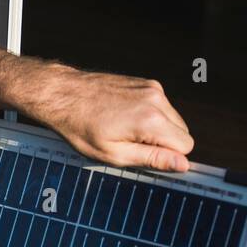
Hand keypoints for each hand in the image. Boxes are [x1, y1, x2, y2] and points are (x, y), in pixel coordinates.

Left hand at [29, 65, 193, 172]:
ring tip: (123, 128)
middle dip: (163, 142)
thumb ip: (152, 159)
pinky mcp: (145, 82)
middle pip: (182, 131)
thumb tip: (182, 165)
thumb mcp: (113, 154)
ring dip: (156, 128)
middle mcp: (157, 99)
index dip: (167, 156)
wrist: (60, 93)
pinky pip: (160, 106)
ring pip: (173, 118)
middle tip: (129, 142)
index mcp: (152, 120)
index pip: (185, 146)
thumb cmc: (80, 127)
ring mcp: (151, 87)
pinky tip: (122, 115)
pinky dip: (148, 114)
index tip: (143, 155)